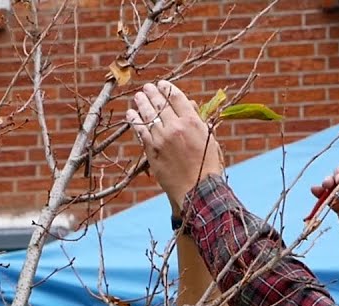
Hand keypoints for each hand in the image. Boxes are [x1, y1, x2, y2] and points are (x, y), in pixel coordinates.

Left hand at [126, 80, 224, 210]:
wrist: (197, 189)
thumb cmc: (207, 165)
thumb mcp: (209, 139)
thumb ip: (198, 120)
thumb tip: (189, 103)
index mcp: (193, 121)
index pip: (177, 98)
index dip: (167, 89)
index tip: (162, 84)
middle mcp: (176, 126)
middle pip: (160, 103)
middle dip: (152, 93)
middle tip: (146, 87)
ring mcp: (162, 138)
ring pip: (148, 115)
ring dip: (141, 103)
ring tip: (137, 96)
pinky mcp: (151, 150)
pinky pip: (140, 131)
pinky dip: (134, 120)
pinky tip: (130, 114)